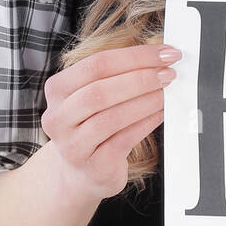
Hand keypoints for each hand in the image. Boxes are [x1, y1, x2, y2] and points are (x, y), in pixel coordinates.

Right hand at [39, 43, 181, 201]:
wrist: (82, 171)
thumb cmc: (93, 124)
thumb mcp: (96, 94)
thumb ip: (120, 73)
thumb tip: (160, 57)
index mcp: (57, 89)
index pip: (96, 64)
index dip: (135, 56)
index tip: (165, 53)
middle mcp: (58, 118)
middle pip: (100, 90)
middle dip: (141, 78)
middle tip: (168, 73)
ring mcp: (72, 145)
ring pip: (111, 117)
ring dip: (146, 101)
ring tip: (166, 92)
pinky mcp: (93, 167)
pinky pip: (123, 140)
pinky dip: (146, 122)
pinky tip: (160, 112)